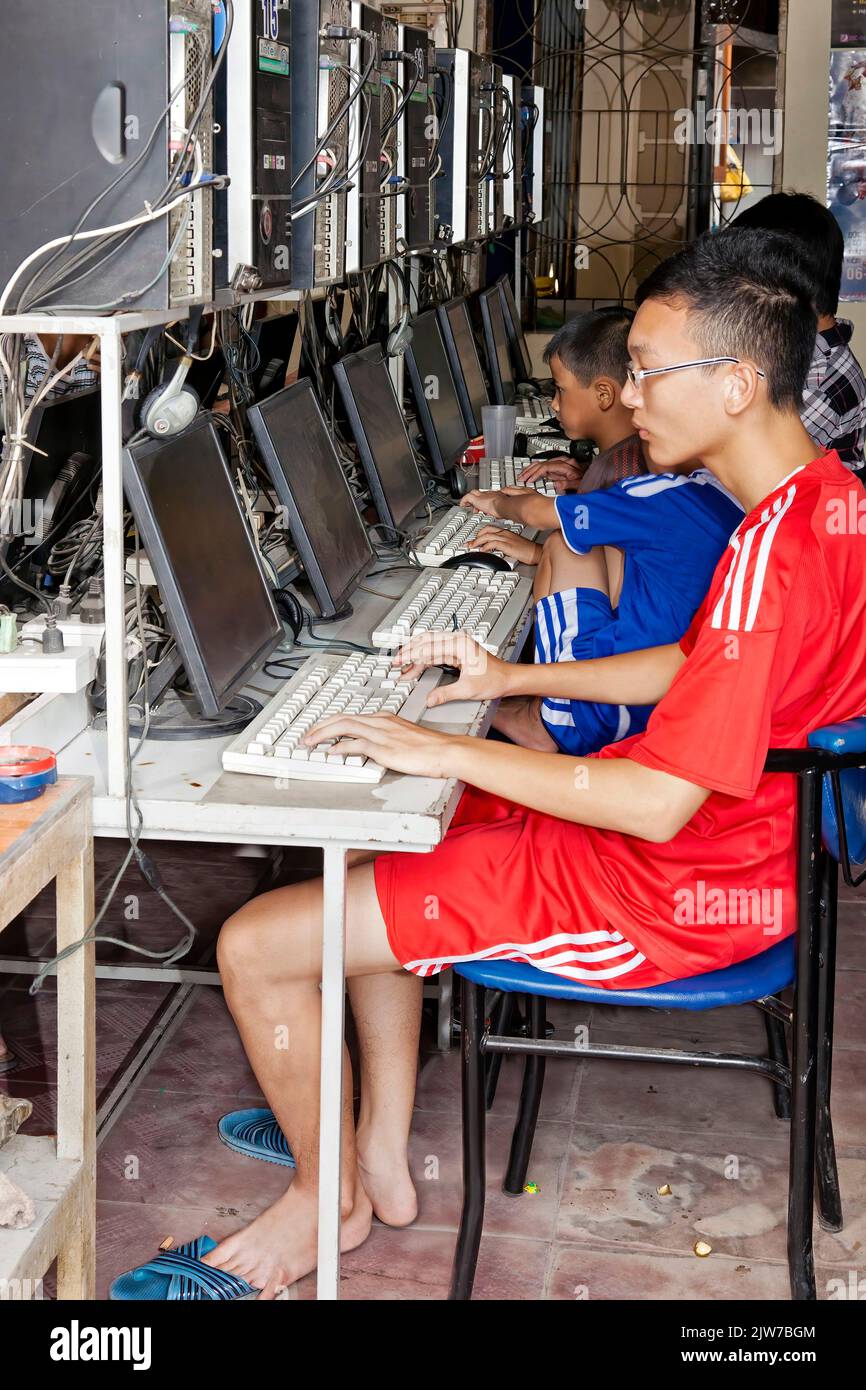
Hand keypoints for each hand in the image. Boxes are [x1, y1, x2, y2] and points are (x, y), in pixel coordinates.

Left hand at [304, 714, 461, 777]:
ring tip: (310, 742)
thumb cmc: (430, 747)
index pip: (350, 715)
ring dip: (323, 735)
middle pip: (342, 718)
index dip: (330, 722)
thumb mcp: (403, 737)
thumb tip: (370, 746)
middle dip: (320, 726)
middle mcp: (380, 722)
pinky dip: (339, 747)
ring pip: (344, 727)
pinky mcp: (383, 748)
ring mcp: (381, 734)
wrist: (445, 751)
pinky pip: (355, 744)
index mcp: (384, 718)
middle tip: (306, 735)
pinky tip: (330, 752)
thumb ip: (386, 738)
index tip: (318, 729)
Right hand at [391, 630, 511, 705]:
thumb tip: (430, 700)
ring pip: (429, 645)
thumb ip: (446, 694)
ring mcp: (457, 645)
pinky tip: (415, 668)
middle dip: (408, 652)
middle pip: (425, 641)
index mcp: (459, 644)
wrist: (508, 679)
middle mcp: (457, 641)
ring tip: (402, 667)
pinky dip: (424, 659)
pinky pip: (435, 652)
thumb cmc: (495, 679)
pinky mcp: (457, 651)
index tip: (399, 662)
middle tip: (395, 663)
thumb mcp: (468, 690)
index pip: (428, 647)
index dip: (410, 655)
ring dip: (415, 655)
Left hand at [460, 486, 532, 518]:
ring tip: (467, 505)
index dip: (486, 499)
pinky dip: (464, 501)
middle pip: (480, 492)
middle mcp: (490, 494)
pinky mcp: (478, 499)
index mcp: (498, 495)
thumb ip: (513, 502)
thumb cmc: (512, 505)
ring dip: (470, 500)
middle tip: (474, 505)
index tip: (485, 505)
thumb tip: (512, 505)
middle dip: (477, 498)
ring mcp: (483, 496)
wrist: (507, 505)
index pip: (489, 495)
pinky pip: (467, 498)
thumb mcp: (514, 503)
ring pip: (473, 493)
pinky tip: (462, 505)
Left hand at [468, 525, 541, 565]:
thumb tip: (493, 548)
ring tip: (472, 547)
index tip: (473, 539)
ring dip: (477, 542)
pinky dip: (485, 546)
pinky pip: (493, 543)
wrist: (535, 552)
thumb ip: (502, 544)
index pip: (489, 528)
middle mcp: (504, 533)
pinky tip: (482, 550)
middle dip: (475, 537)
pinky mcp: (507, 545)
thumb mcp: (512, 544)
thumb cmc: (526, 550)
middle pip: (485, 531)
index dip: (479, 533)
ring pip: (487, 536)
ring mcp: (506, 538)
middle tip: (469, 543)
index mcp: (506, 532)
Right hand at [518, 457, 583, 490]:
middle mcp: (563, 462)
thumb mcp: (579, 485)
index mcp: (567, 465)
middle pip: (542, 463)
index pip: (546, 466)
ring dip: (531, 469)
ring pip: (542, 463)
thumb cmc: (587, 482)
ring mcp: (560, 463)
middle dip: (529, 471)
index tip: (529, 480)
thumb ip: (568, 484)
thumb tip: (556, 484)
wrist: (593, 478)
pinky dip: (536, 469)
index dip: (536, 473)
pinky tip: (530, 473)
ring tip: (522, 475)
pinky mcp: (559, 466)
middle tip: (521, 478)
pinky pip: (544, 465)